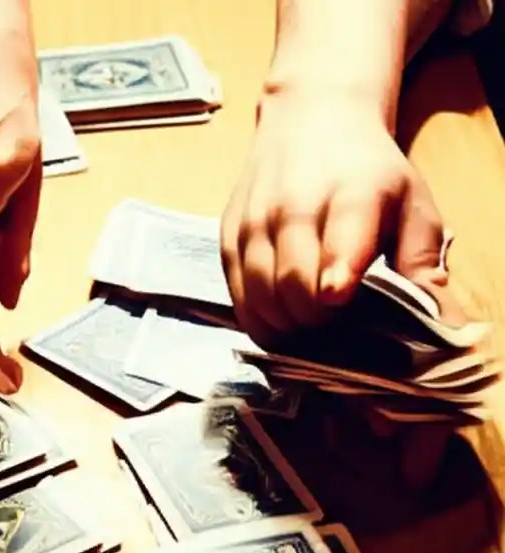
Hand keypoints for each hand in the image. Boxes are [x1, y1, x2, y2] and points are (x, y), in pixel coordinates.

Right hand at [220, 89, 445, 345]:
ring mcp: (253, 221)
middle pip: (293, 284)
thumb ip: (421, 253)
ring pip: (260, 295)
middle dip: (318, 319)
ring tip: (311, 323)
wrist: (309, 120)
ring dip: (287, 323)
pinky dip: (258, 318)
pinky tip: (281, 319)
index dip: (335, 276)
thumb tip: (431, 300)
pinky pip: (236, 293)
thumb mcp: (411, 199)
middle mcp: (292, 206)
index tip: (337, 296)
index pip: (337, 242)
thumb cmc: (367, 169)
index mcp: (351, 194)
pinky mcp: (228, 234)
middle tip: (340, 323)